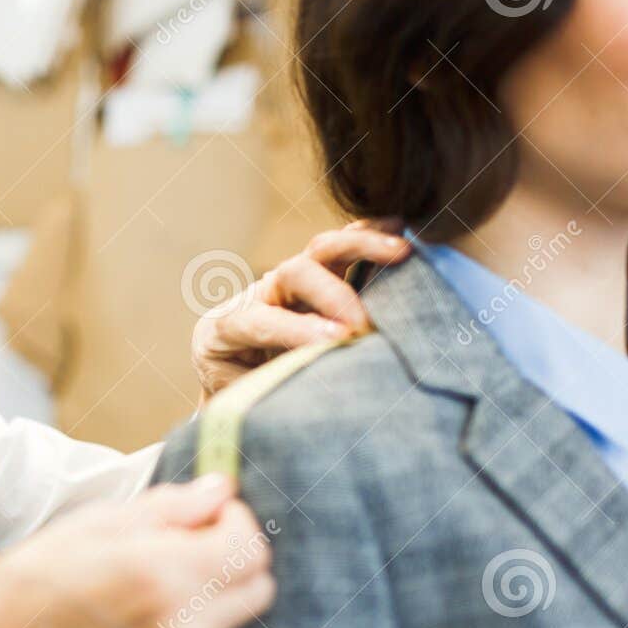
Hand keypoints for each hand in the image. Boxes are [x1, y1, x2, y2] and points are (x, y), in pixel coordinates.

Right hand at [0, 474, 274, 627]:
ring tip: (152, 592)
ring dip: (211, 598)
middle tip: (189, 549)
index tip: (209, 517)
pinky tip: (142, 627)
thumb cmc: (41, 578)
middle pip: (259, 587)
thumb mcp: (100, 521)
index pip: (252, 548)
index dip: (236, 523)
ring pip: (234, 620)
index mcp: (164, 577)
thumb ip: (174, 506)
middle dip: (234, 560)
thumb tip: (223, 489)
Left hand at [192, 219, 411, 401]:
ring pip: (321, 250)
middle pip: (293, 273)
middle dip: (331, 295)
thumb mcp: (241, 399)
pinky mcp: (314, 277)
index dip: (295, 329)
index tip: (337, 340)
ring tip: (402, 252)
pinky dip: (369, 236)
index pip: (259, 320)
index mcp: (225, 328)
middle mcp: (258, 295)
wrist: (230, 374)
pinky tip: (399, 228)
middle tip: (362, 325)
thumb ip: (268, 389)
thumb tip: (311, 389)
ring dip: (362, 247)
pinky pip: (341, 249)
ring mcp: (287, 282)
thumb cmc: (237, 393)